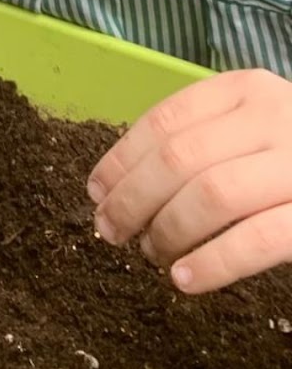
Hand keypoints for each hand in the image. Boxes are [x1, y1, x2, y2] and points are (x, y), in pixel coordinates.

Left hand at [87, 68, 291, 292]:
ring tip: (150, 255)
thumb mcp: (253, 126)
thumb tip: (118, 181)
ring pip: (211, 195)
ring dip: (167, 231)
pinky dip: (214, 262)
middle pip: (178, 158)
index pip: (164, 120)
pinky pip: (258, 239)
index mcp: (246, 88)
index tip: (95, 189)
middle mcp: (274, 115)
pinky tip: (184, 280)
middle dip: (132, 198)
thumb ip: (203, 138)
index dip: (121, 158)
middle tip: (109, 231)